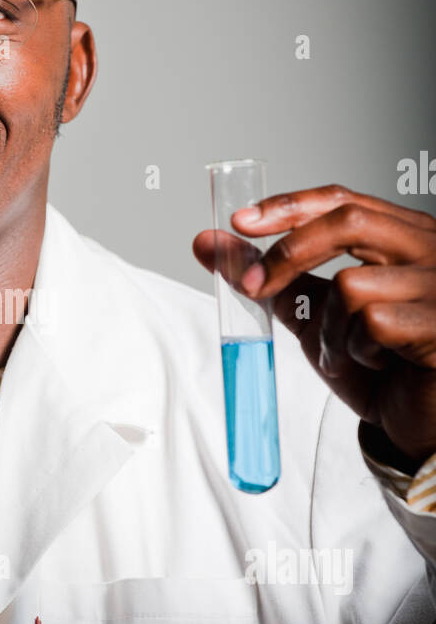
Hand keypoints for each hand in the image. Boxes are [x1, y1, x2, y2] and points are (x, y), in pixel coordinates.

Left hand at [193, 184, 435, 468]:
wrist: (415, 424)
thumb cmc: (377, 369)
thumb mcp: (315, 317)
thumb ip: (272, 279)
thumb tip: (209, 244)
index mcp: (403, 236)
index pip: (344, 199)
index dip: (289, 206)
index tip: (240, 222)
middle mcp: (430, 249)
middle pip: (347, 221)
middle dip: (289, 253)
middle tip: (257, 286)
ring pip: (350, 284)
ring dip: (328, 330)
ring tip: (348, 355)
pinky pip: (372, 323)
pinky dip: (355, 351)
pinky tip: (378, 365)